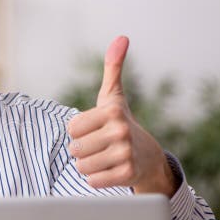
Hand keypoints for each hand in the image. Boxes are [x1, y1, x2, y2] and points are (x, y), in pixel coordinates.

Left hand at [67, 36, 175, 195]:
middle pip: (75, 148)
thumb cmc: (122, 125)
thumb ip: (112, 69)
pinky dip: (97, 179)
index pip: (71, 128)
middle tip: (100, 147)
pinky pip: (93, 181)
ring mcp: (125, 153)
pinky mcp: (127, 174)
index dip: (79, 132)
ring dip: (88, 166)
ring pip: (81, 166)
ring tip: (105, 159)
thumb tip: (121, 38)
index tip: (94, 130)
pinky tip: (110, 171)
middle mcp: (120, 131)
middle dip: (83, 150)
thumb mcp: (114, 97)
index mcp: (112, 111)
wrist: (149, 159)